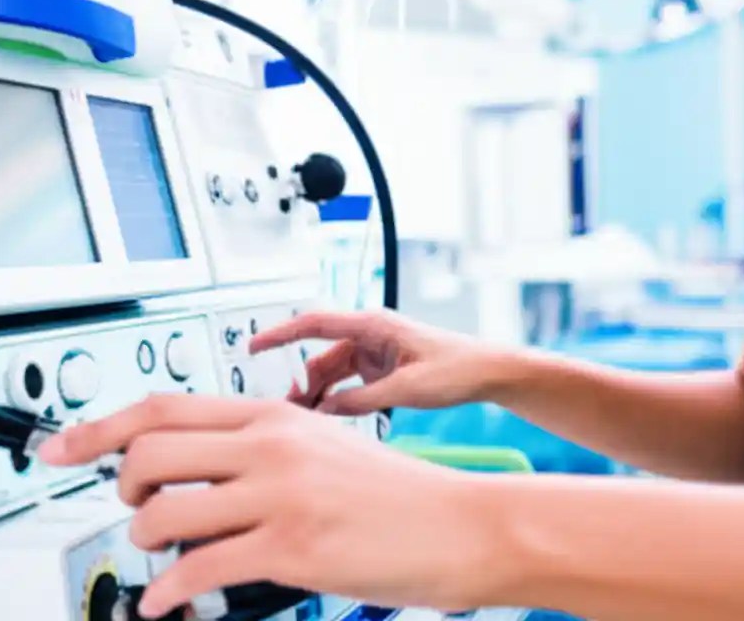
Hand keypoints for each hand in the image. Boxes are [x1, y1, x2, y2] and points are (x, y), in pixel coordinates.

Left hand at [38, 395, 494, 618]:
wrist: (460, 523)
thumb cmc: (396, 493)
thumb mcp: (323, 446)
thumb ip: (260, 448)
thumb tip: (196, 470)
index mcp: (275, 416)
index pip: (164, 406)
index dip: (98, 427)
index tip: (57, 446)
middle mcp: (271, 446)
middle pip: (149, 452)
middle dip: (120, 487)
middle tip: (132, 507)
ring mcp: (280, 496)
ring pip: (164, 512)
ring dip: (144, 541)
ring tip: (162, 555)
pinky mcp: (292, 549)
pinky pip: (198, 570)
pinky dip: (166, 593)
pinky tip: (167, 604)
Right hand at [250, 310, 512, 414]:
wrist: (487, 373)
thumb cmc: (458, 368)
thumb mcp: (408, 388)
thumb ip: (363, 400)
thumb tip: (327, 410)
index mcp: (373, 325)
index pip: (314, 323)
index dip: (281, 334)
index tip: (255, 345)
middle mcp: (369, 334)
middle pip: (319, 356)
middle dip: (302, 381)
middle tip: (288, 409)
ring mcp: (373, 352)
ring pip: (331, 372)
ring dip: (318, 394)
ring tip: (306, 420)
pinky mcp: (380, 368)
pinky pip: (346, 382)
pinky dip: (335, 399)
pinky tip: (329, 419)